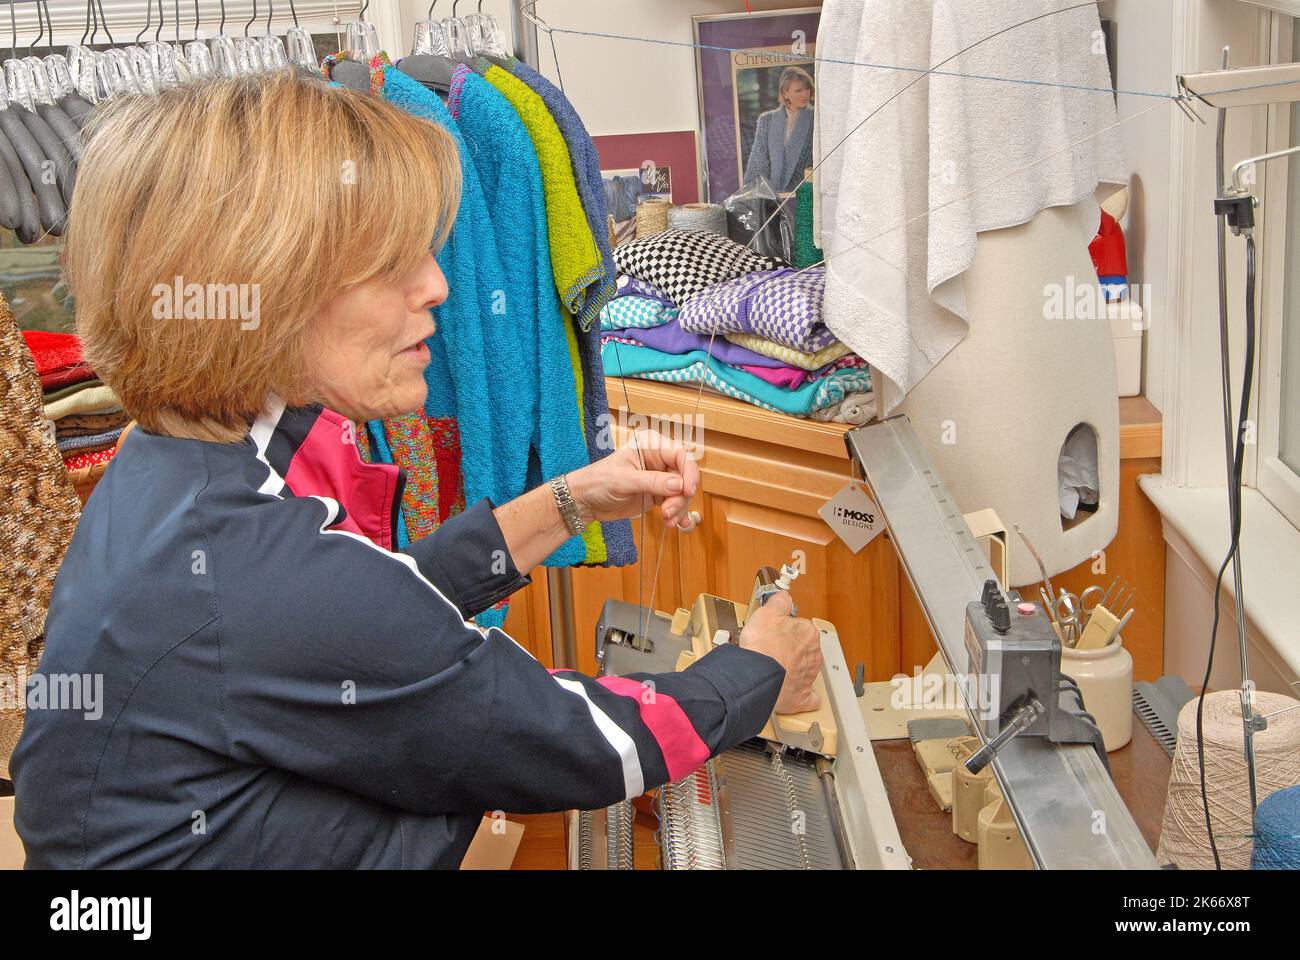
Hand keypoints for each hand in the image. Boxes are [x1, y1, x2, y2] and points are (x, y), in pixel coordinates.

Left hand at [564, 430, 700, 529]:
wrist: (583, 501)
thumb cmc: (597, 482)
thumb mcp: (624, 481)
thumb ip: (653, 482)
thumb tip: (679, 485)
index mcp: (650, 446)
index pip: (681, 455)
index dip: (689, 473)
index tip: (688, 491)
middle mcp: (658, 460)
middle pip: (684, 477)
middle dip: (681, 497)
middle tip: (668, 513)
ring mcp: (659, 478)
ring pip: (682, 492)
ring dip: (679, 508)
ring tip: (667, 521)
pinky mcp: (657, 495)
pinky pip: (675, 503)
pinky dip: (678, 514)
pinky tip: (678, 523)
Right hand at [739, 591, 821, 713]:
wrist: (757, 675)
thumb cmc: (763, 646)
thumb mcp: (768, 612)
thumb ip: (779, 602)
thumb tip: (784, 597)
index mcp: (808, 634)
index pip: (801, 626)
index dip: (786, 627)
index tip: (776, 629)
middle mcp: (812, 656)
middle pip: (804, 648)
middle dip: (791, 648)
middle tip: (773, 648)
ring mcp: (808, 677)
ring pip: (806, 670)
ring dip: (794, 669)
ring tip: (776, 668)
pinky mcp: (801, 697)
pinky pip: (808, 697)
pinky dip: (804, 696)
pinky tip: (796, 693)